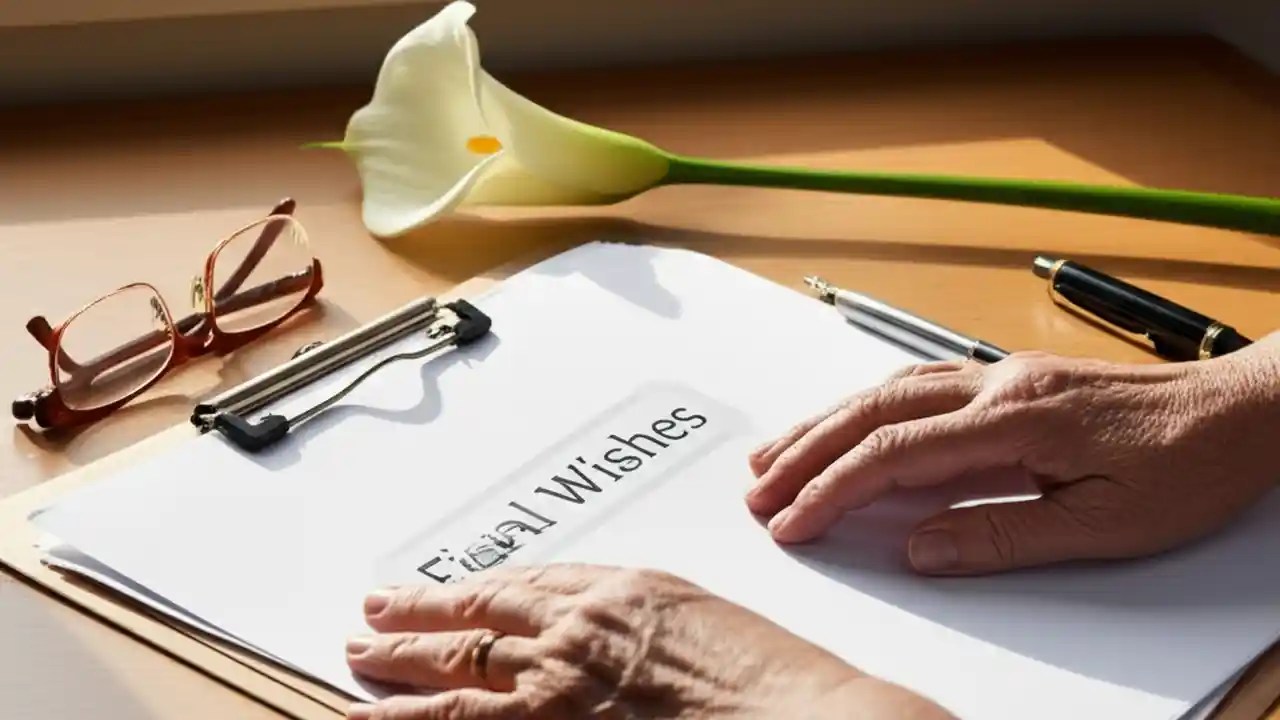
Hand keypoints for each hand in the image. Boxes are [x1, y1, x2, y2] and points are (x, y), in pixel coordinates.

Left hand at [345, 564, 954, 719]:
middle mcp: (579, 631)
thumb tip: (603, 648)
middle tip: (374, 612)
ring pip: (452, 672)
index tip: (449, 591)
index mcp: (621, 593)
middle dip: (418, 615)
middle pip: (476, 615)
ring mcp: (559, 689)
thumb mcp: (707, 628)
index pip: (525, 584)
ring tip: (354, 658)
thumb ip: (642, 630)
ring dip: (395, 666)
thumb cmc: (775, 685)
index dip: (476, 589)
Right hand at [746, 332, 1279, 575]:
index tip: (792, 523)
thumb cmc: (1188, 466)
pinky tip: (845, 419)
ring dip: (824, 422)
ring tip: (774, 453)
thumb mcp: (1106, 525)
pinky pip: (915, 382)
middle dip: (806, 452)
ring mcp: (999, 373)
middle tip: (755, 490)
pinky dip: (865, 404)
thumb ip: (1005, 535)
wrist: (1246, 408)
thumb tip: (920, 547)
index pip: (896, 455)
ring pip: (887, 389)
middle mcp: (995, 384)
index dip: (833, 491)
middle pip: (874, 412)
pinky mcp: (1009, 377)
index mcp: (1016, 419)